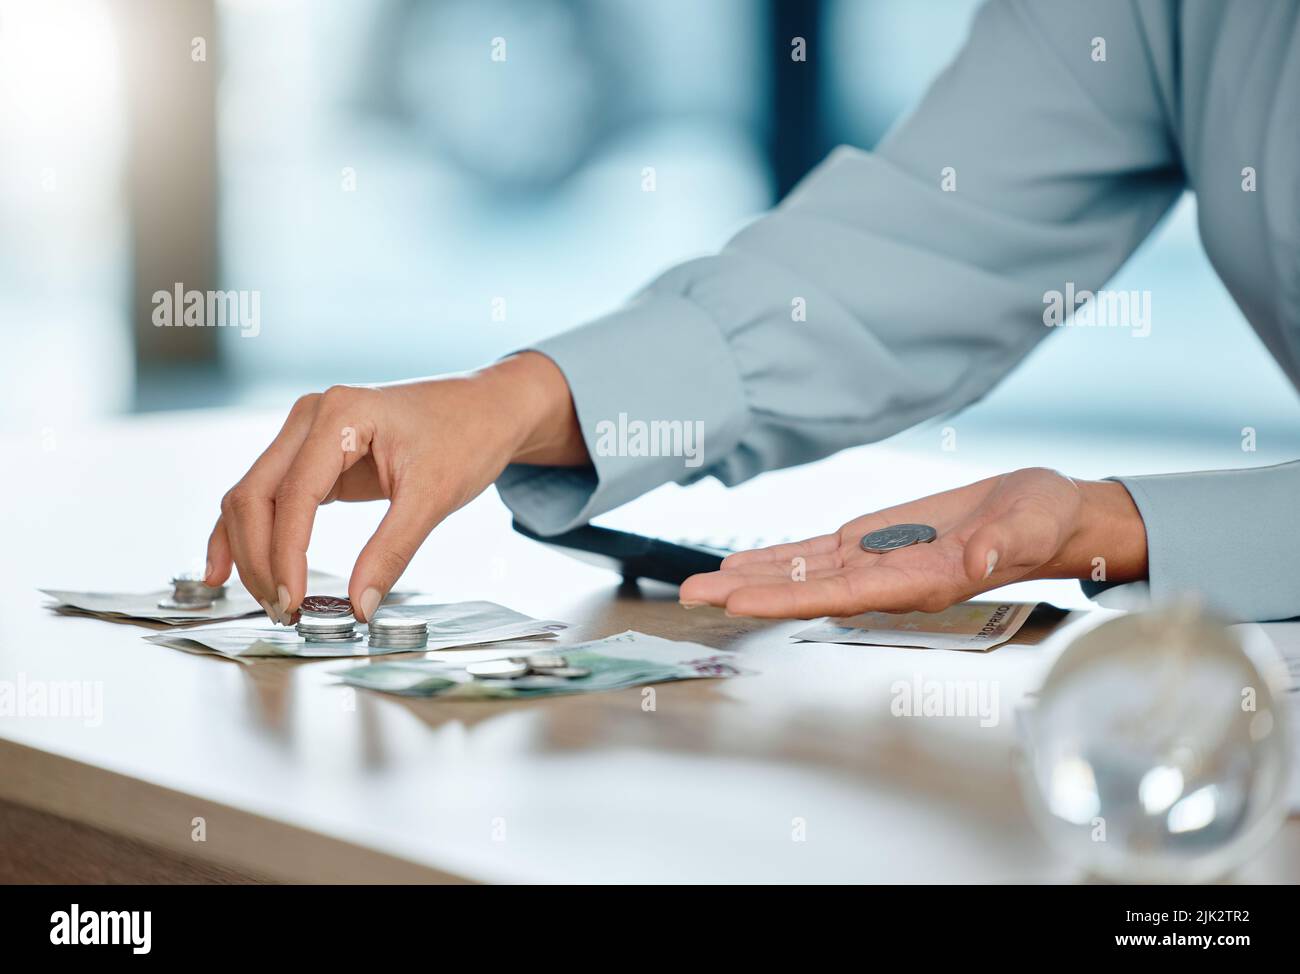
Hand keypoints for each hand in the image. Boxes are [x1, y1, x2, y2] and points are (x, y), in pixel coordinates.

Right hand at [205, 352, 585, 622]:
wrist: (488, 408)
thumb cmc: (467, 437)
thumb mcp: (434, 497)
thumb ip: (392, 551)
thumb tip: (359, 606)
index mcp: (340, 414)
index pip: (293, 495)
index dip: (286, 555)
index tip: (294, 603)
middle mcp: (311, 415)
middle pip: (255, 495)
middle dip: (260, 558)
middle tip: (281, 611)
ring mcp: (306, 431)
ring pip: (252, 496)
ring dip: (250, 551)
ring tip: (269, 602)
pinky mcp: (312, 454)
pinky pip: (268, 495)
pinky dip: (250, 533)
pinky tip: (228, 570)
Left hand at [678, 467, 1147, 618]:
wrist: (1043, 517)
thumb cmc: (1041, 522)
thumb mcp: (1034, 524)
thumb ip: (1010, 542)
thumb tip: (984, 555)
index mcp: (920, 581)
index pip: (841, 595)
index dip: (787, 599)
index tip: (738, 603)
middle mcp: (885, 580)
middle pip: (804, 590)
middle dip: (746, 594)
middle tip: (690, 595)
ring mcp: (874, 562)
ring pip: (800, 573)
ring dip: (748, 578)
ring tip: (697, 584)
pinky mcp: (870, 541)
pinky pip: (814, 553)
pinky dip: (775, 557)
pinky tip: (742, 563)